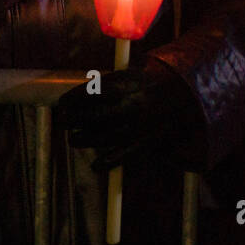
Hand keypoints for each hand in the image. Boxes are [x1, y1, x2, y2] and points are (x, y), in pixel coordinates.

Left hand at [54, 59, 206, 170]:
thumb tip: (66, 103)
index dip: (71, 100)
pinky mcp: (145, 143)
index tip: (62, 104)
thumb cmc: (141, 86)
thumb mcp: (123, 78)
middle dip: (73, 119)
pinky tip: (96, 166)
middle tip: (63, 120)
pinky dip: (106, 165)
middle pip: (95, 116)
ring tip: (74, 139)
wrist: (182, 96)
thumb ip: (97, 87)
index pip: (90, 94)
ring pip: (103, 138)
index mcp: (125, 87)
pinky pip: (123, 158)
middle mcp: (132, 107)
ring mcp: (139, 127)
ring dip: (82, 140)